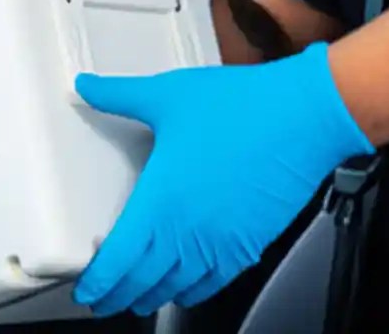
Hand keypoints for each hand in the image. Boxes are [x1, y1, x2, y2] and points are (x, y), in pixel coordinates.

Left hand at [72, 43, 373, 316]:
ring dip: (152, 297)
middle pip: (144, 281)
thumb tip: (85, 86)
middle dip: (117, 295)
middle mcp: (188, 232)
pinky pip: (215, 282)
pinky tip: (184, 289)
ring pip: (178, 287)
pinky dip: (192, 292)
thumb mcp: (167, 95)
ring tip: (135, 300)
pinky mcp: (250, 243)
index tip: (86, 289)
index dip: (99, 281)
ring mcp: (221, 242)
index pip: (119, 260)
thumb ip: (119, 95)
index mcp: (161, 202)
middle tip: (100, 301)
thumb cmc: (240, 107)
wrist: (303, 117)